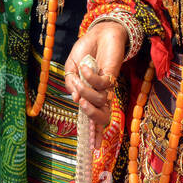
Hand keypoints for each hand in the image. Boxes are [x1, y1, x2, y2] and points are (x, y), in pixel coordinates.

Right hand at [65, 21, 129, 136]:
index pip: (92, 117)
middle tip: (82, 105)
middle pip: (101, 117)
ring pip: (100, 101)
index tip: (93, 149)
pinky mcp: (112, 75)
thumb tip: (75, 99)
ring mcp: (107, 86)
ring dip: (87, 93)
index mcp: (89, 94)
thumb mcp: (70, 67)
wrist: (99, 33)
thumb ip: (70, 83)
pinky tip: (88, 66)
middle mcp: (100, 93)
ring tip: (81, 79)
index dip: (94, 133)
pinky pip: (101, 83)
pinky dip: (91, 76)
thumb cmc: (86, 51)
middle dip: (91, 115)